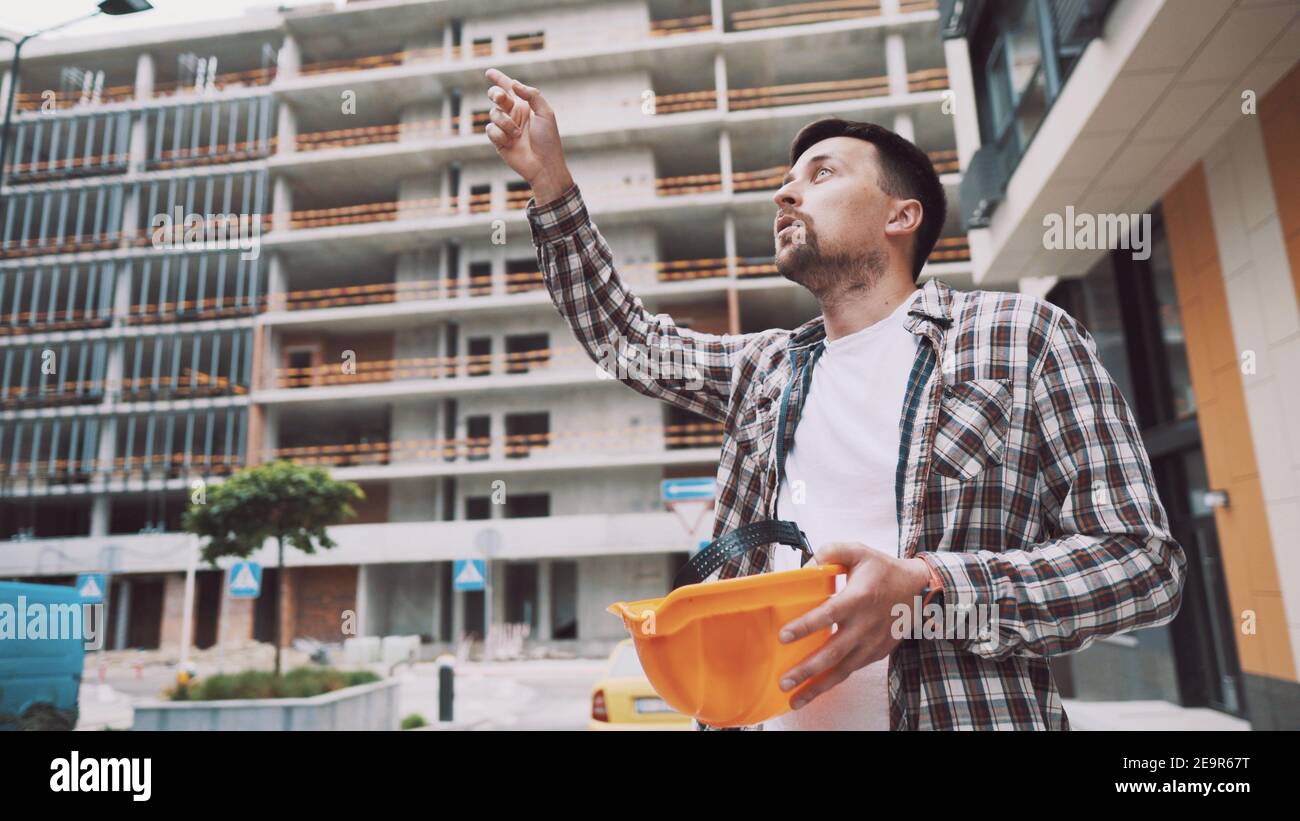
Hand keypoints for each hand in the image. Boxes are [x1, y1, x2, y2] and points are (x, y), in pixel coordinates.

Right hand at [483, 68, 572, 203]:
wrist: (544, 165)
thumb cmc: (548, 140)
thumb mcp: (546, 113)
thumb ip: (532, 95)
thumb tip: (514, 84)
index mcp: (525, 106)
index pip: (509, 88)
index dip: (499, 79)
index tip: (489, 72)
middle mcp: (513, 114)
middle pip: (496, 96)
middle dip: (496, 94)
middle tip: (501, 98)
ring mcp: (505, 127)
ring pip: (493, 113)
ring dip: (505, 122)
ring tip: (517, 134)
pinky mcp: (498, 140)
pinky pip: (491, 130)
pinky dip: (500, 134)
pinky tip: (510, 143)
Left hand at [776, 543, 930, 709]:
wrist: (919, 590)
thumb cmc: (883, 570)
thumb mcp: (858, 551)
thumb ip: (830, 552)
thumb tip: (806, 568)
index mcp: (859, 598)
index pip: (829, 614)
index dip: (806, 625)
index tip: (783, 635)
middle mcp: (866, 625)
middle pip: (834, 652)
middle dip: (808, 669)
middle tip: (784, 681)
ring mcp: (872, 643)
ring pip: (842, 670)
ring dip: (817, 686)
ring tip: (794, 699)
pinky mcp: (876, 654)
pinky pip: (851, 671)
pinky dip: (832, 683)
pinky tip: (812, 691)